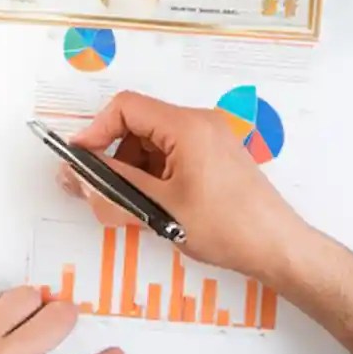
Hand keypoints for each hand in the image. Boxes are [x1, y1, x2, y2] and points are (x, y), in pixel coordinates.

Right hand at [62, 92, 310, 281]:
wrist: (276, 246)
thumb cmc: (227, 227)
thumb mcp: (158, 207)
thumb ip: (112, 186)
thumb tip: (76, 173)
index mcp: (187, 126)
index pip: (126, 107)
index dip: (96, 131)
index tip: (80, 161)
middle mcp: (201, 123)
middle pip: (139, 124)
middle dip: (114, 156)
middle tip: (99, 192)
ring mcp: (211, 139)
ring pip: (154, 142)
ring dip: (133, 170)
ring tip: (132, 207)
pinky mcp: (216, 156)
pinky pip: (173, 155)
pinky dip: (154, 175)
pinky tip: (155, 206)